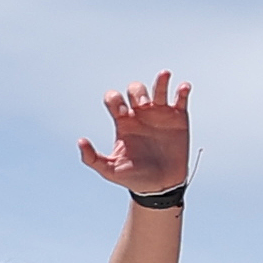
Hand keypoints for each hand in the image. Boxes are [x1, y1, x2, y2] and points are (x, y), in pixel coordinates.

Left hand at [77, 71, 190, 194]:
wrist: (159, 186)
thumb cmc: (133, 177)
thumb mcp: (109, 170)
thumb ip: (92, 158)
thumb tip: (80, 141)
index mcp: (123, 123)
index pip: (114, 99)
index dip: (114, 99)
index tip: (120, 112)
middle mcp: (140, 115)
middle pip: (135, 89)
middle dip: (137, 92)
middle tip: (142, 105)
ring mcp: (159, 114)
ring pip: (159, 88)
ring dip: (160, 81)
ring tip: (164, 76)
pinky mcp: (178, 118)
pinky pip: (181, 98)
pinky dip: (182, 90)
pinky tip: (183, 88)